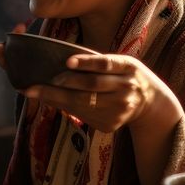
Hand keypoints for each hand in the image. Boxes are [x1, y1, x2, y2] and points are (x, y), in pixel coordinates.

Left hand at [23, 54, 181, 133]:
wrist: (150, 104)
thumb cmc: (126, 76)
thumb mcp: (122, 63)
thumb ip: (99, 62)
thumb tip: (63, 60)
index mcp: (128, 68)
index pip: (106, 64)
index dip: (87, 62)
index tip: (67, 61)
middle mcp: (126, 89)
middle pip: (90, 87)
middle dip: (59, 86)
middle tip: (33, 85)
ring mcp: (119, 109)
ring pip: (82, 104)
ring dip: (55, 98)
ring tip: (34, 92)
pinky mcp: (110, 124)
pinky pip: (82, 115)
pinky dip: (64, 107)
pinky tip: (49, 100)